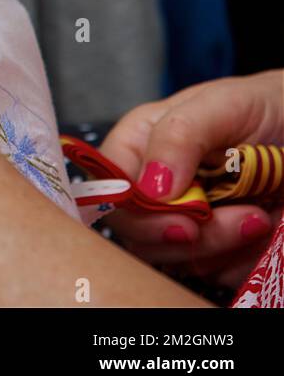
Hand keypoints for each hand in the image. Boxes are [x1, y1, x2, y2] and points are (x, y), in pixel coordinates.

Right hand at [99, 70, 283, 287]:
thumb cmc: (262, 107)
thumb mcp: (221, 104)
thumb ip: (179, 135)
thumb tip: (149, 187)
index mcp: (138, 147)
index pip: (109, 188)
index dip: (133, 211)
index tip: (181, 221)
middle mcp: (152, 188)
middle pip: (138, 233)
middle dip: (189, 235)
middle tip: (243, 219)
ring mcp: (182, 220)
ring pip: (175, 258)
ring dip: (223, 247)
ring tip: (263, 217)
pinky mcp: (214, 246)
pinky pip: (214, 271)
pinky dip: (242, 260)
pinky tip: (267, 230)